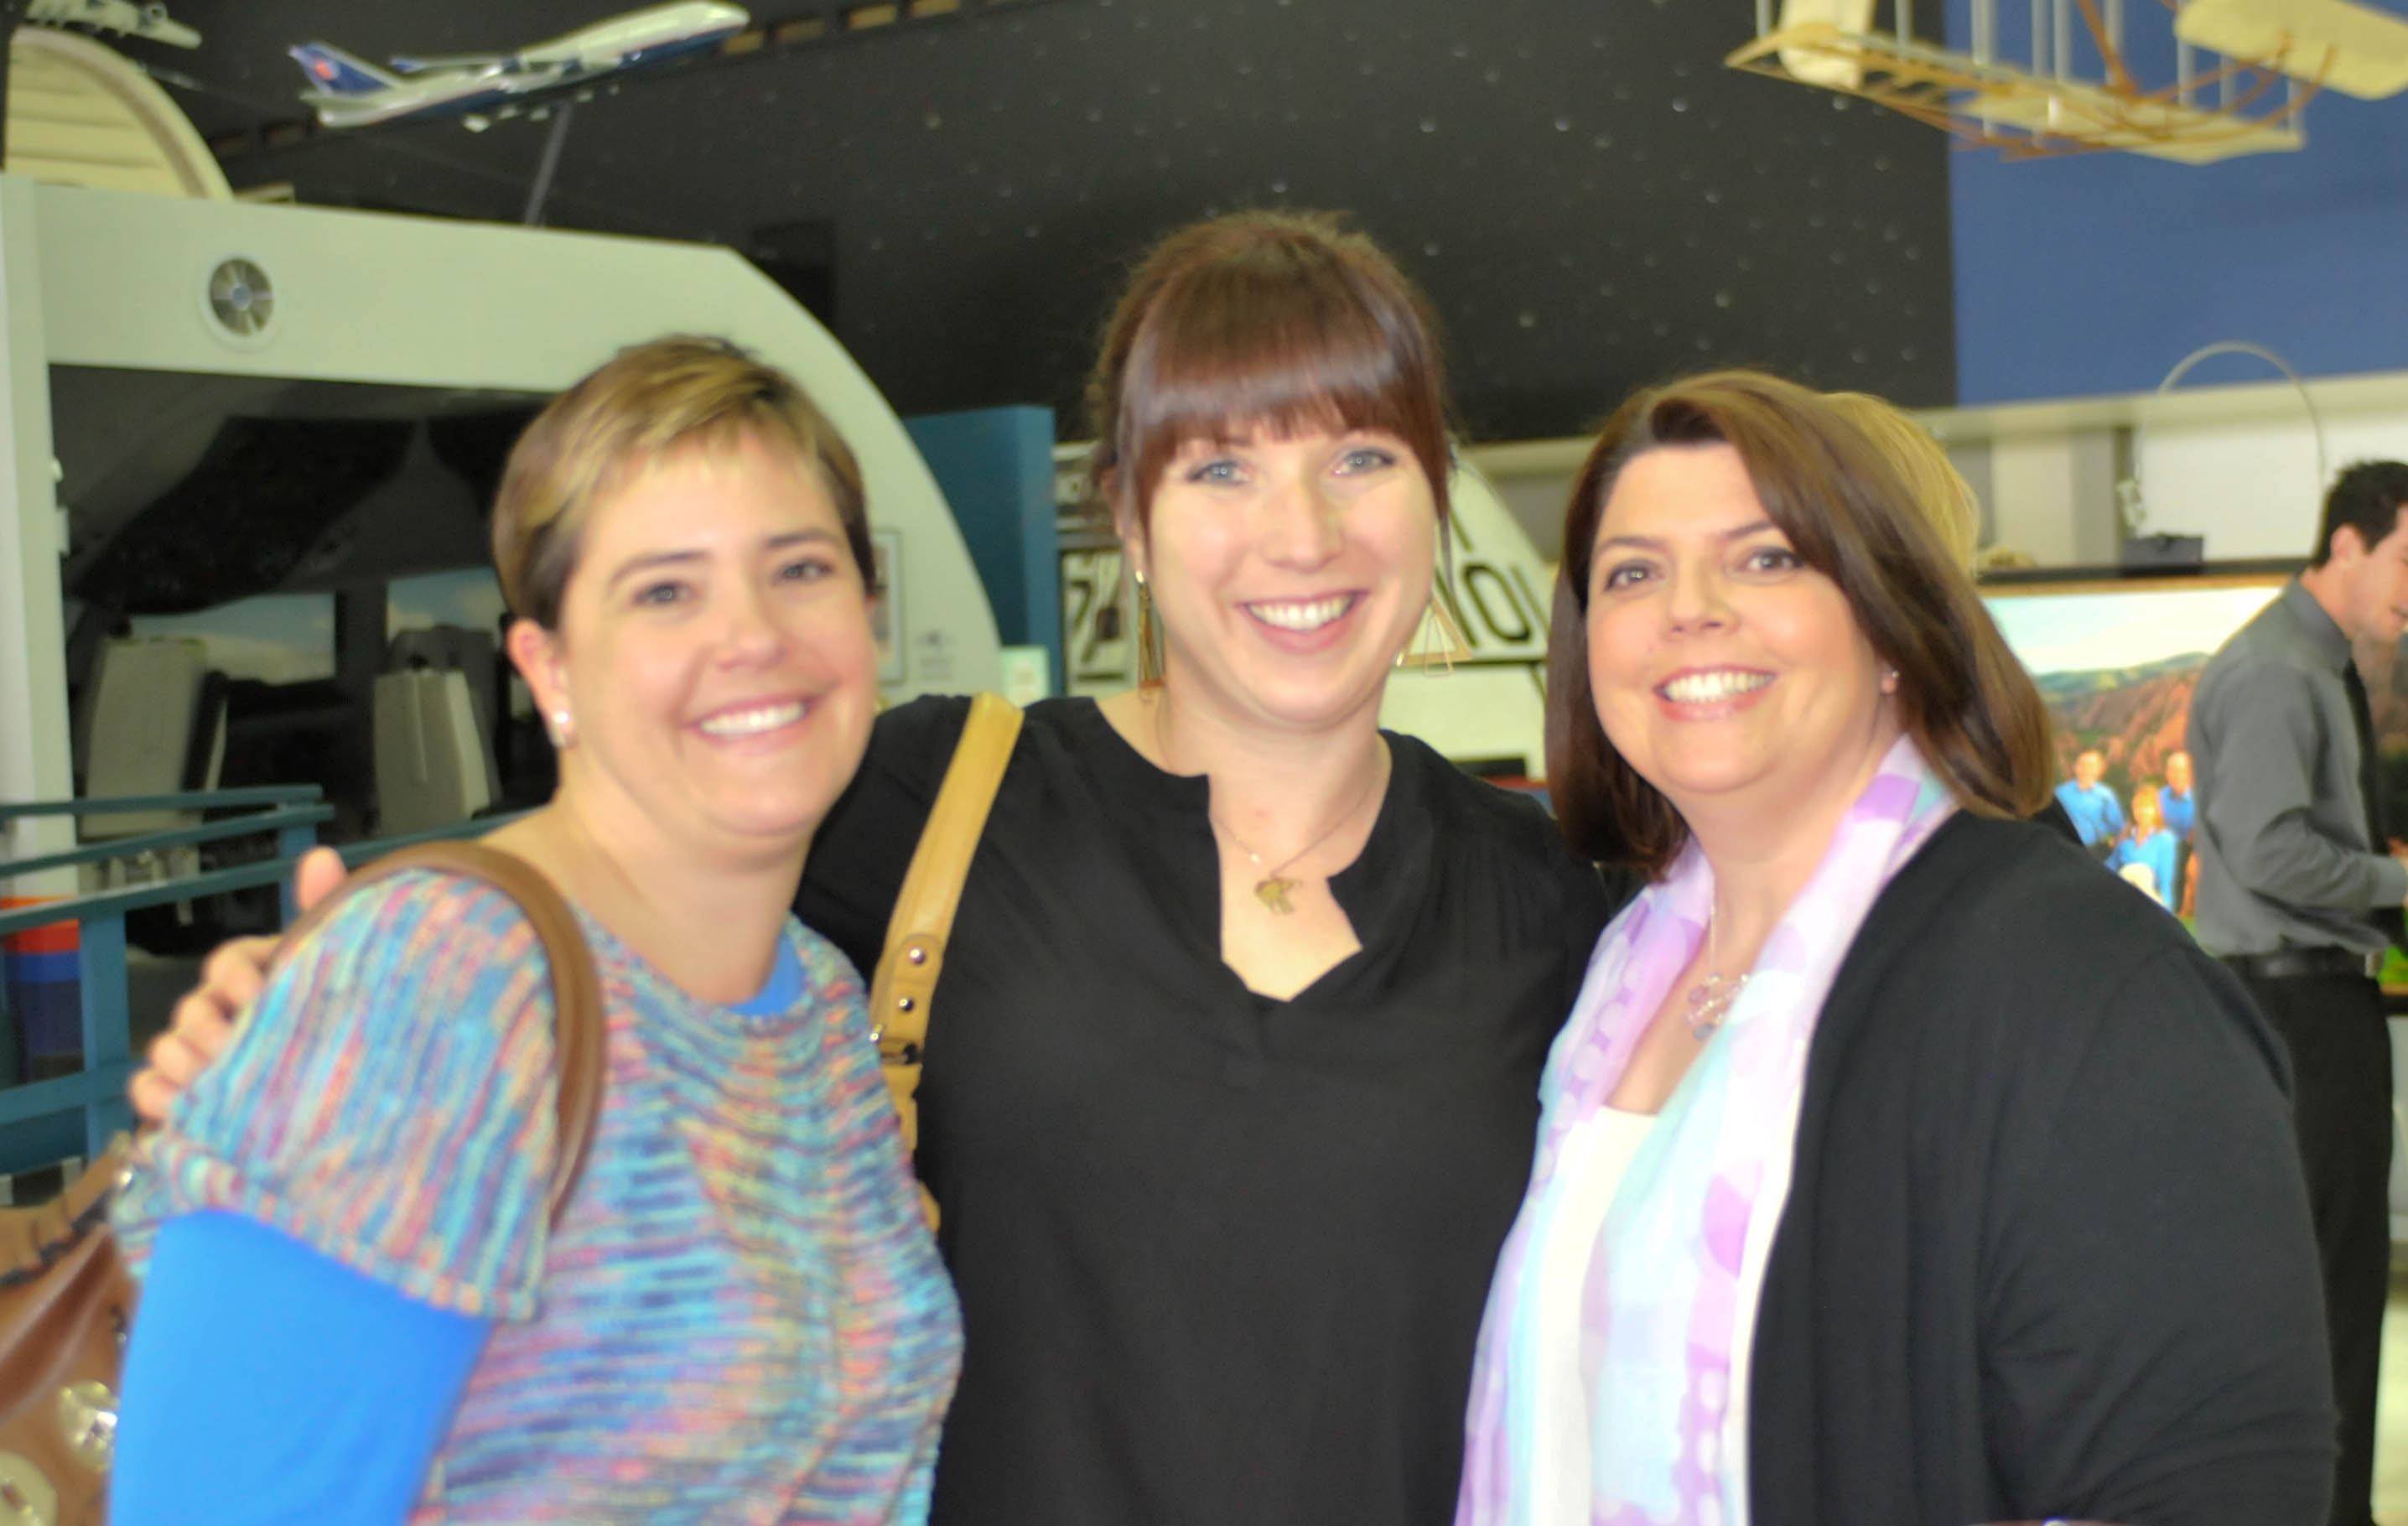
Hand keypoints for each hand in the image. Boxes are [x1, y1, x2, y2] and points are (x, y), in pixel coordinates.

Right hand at [127, 847, 348, 1122]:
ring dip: (181, 1058)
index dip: (234, 975)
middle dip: (205, 1024)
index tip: (256, 995)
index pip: (229, 961)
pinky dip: (155, 1095)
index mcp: (262, 978)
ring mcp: (202, 1056)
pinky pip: (150, 1089)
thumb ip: (327, 915)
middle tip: (231, 1045)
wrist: (360, 1103)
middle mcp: (225, 1013)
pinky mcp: (186, 1098)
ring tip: (210, 1076)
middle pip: (192, 1007)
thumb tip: (320, 857)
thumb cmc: (346, 1022)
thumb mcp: (345, 968)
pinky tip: (177, 1105)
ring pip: (167, 1046)